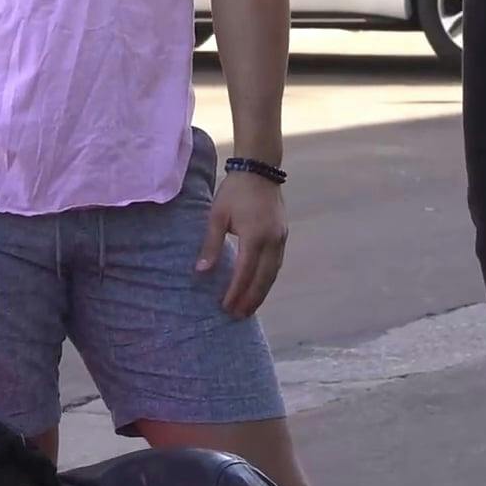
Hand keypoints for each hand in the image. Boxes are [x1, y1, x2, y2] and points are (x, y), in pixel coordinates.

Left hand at [198, 167, 289, 318]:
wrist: (260, 170)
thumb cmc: (235, 191)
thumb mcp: (217, 216)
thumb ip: (211, 245)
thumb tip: (202, 272)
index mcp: (254, 236)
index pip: (245, 272)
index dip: (236, 292)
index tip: (226, 306)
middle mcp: (272, 241)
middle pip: (263, 279)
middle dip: (251, 299)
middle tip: (238, 316)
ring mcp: (280, 239)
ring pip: (273, 274)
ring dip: (261, 293)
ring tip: (249, 308)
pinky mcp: (283, 236)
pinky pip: (277, 264)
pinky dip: (268, 279)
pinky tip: (259, 287)